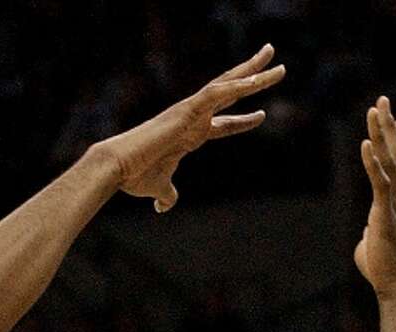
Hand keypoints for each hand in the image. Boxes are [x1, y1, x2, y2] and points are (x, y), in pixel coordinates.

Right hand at [99, 45, 284, 213]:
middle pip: (230, 92)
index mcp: (190, 134)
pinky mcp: (185, 110)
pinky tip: (255, 79)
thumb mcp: (159, 189)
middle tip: (277, 66)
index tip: (262, 115)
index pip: (223, 124)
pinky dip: (234, 85)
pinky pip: (215, 93)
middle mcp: (193, 117)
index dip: (242, 121)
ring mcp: (190, 111)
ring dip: (253, 72)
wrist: (118, 167)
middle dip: (254, 77)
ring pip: (228, 85)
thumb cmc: (135, 176)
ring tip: (275, 60)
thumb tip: (163, 207)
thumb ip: (166, 196)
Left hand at [354, 96, 395, 299]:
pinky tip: (365, 144)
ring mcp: (395, 205)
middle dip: (389, 126)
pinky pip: (380, 183)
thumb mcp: (374, 246)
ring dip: (382, 134)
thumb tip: (367, 232)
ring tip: (375, 109)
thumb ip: (370, 233)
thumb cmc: (385, 271)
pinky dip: (372, 163)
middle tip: (383, 101)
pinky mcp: (385, 215)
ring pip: (392, 161)